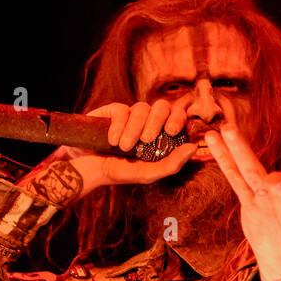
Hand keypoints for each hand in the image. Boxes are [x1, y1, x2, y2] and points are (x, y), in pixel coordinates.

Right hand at [23, 100, 196, 204]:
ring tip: (123, 147)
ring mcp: (130, 115)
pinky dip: (119, 126)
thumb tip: (192, 148)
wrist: (88, 169)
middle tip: (147, 140)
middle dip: (156, 122)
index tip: (172, 131)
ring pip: (141, 108)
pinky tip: (112, 140)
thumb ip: (171, 164)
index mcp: (160, 135)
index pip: (177, 116)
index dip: (178, 118)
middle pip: (162, 106)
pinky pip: (122, 110)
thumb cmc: (119, 172)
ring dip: (134, 129)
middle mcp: (147, 122)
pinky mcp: (112, 111)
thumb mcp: (146, 174)